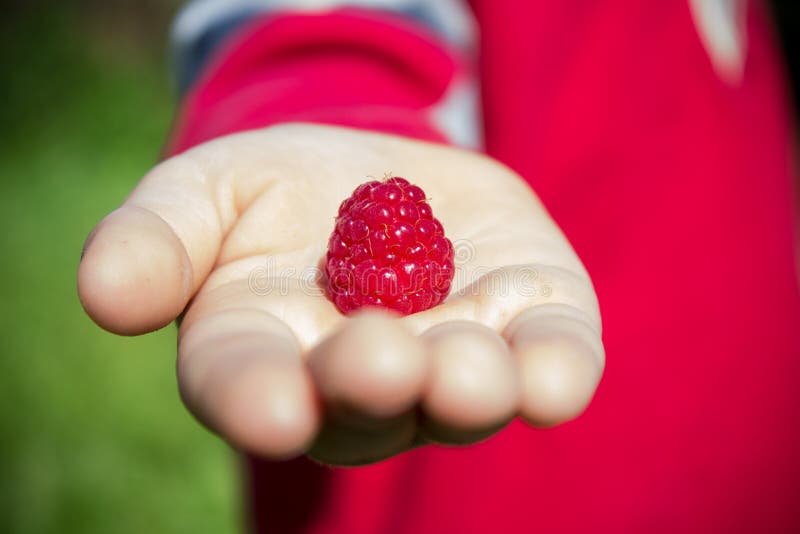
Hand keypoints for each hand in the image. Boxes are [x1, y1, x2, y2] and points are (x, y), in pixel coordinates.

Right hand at [78, 123, 603, 464]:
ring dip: (468, 391)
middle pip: (362, 407)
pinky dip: (555, 373)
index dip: (257, 400)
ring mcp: (449, 360)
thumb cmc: (280, 192)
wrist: (381, 168)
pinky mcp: (526, 327)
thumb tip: (104, 291)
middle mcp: (358, 381)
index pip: (248, 387)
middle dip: (371, 387)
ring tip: (468, 370)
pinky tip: (555, 375)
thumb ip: (159, 238)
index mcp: (266, 352)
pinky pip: (549, 365)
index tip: (270, 409)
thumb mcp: (206, 190)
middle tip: (377, 361)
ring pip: (460, 399)